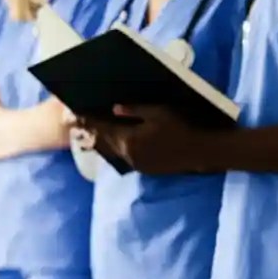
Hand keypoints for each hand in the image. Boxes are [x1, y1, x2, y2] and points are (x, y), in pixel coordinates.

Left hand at [88, 104, 208, 175]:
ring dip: (106, 140)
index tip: (77, 114)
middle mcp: (128, 155)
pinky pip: (126, 156)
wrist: (201, 152)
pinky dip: (119, 147)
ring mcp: (137, 165)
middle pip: (106, 141)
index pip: (103, 129)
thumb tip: (114, 108)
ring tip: (96, 129)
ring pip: (115, 150)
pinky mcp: (145, 169)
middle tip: (82, 120)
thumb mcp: (158, 113)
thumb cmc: (181, 127)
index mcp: (129, 140)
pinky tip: (119, 140)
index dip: (90, 121)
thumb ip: (134, 111)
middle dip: (94, 130)